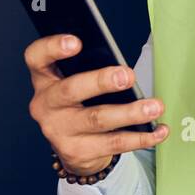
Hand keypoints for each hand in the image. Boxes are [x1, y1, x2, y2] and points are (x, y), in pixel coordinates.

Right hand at [23, 33, 167, 174]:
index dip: (52, 48)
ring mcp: (58, 130)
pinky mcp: (77, 152)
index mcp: (45, 78)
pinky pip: (113, 144)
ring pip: (97, 120)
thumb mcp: (75, 82)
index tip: (77, 42)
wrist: (73, 146)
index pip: (37, 58)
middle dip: (101, 82)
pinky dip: (141, 138)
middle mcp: (46, 104)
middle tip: (127, 76)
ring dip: (130, 113)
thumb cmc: (79, 103)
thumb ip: (89, 69)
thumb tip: (123, 68)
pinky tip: (158, 131)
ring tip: (155, 106)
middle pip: (70, 90)